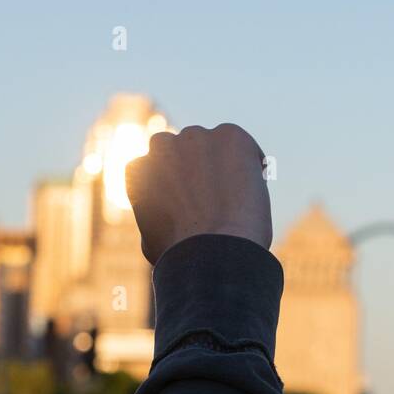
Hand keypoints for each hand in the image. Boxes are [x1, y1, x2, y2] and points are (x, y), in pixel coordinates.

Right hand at [126, 123, 272, 264]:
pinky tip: (254, 182)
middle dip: (195, 166)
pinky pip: (241, 144)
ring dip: (220, 161)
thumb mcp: (153, 242)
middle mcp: (162, 146)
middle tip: (214, 194)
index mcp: (138, 170)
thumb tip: (163, 219)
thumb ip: (155, 217)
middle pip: (182, 150)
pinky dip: (249, 159)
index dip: (173, 183)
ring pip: (211, 145)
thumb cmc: (183, 257)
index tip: (189, 199)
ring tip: (236, 193)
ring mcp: (197, 138)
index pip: (154, 167)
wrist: (214, 250)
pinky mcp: (230, 136)